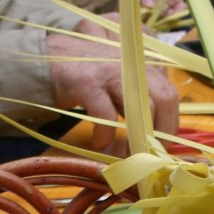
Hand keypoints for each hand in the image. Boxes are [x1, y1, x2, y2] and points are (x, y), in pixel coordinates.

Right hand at [45, 18, 179, 152]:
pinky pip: (106, 115)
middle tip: (153, 153)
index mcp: (143, 59)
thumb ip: (138, 87)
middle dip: (163, 131)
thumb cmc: (84, 69)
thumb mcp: (117, 70)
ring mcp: (111, 70)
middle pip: (165, 98)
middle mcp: (132, 61)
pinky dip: (105, 135)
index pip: (169, 92)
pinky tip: (99, 143)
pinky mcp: (89, 82)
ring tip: (129, 155)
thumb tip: (153, 126)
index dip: (170, 121)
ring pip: (141, 109)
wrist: (43, 58)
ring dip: (137, 139)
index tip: (162, 142)